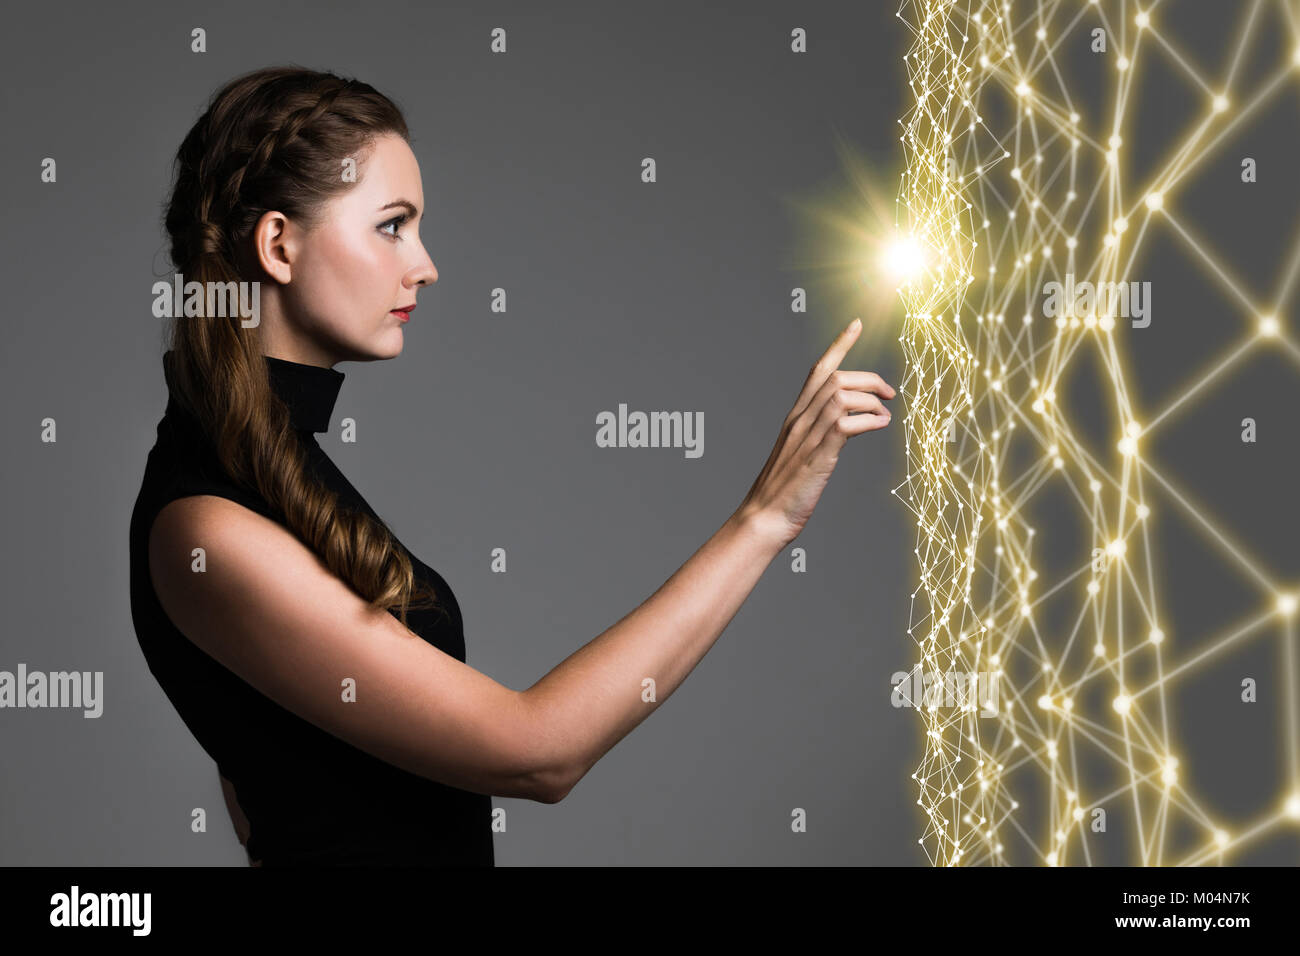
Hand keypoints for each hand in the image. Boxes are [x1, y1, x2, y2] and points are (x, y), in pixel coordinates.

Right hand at [736, 318, 894, 547]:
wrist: (764, 518)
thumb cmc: (783, 492)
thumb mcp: (800, 454)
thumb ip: (818, 435)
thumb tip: (843, 427)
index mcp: (795, 417)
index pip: (817, 371)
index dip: (838, 345)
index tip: (856, 324)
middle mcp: (799, 421)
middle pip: (834, 378)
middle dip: (868, 378)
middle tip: (889, 392)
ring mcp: (807, 437)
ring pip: (840, 396)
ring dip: (870, 400)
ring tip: (886, 414)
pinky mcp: (818, 456)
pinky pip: (845, 425)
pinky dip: (868, 421)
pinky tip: (880, 426)